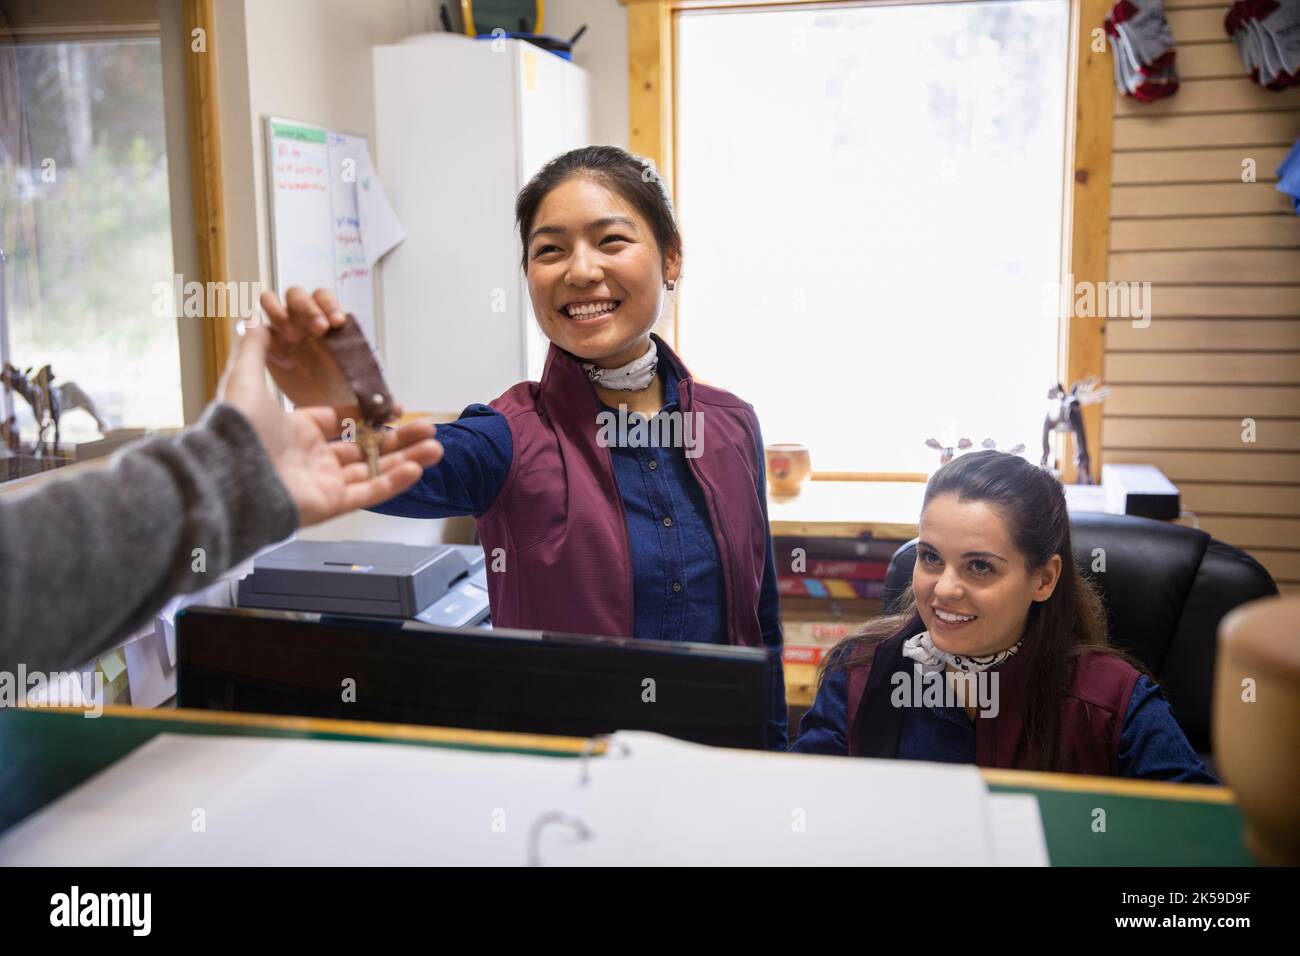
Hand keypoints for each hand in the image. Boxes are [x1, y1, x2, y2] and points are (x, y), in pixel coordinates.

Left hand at [218, 323, 441, 526]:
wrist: (228, 474)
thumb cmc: (236, 430)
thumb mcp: (243, 379)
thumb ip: (253, 352)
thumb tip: (256, 323)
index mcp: (296, 433)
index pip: (340, 423)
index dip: (368, 415)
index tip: (396, 409)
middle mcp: (311, 460)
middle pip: (365, 448)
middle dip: (400, 440)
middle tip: (429, 430)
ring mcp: (322, 484)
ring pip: (373, 470)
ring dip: (406, 459)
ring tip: (436, 448)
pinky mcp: (329, 505)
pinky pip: (367, 493)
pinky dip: (393, 482)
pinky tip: (418, 468)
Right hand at [257, 286, 403, 417]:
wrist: (301, 422)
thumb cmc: (329, 402)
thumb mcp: (351, 399)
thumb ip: (373, 398)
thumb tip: (398, 408)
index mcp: (326, 328)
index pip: (326, 301)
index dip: (330, 306)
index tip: (336, 323)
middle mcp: (302, 323)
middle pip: (300, 295)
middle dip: (309, 307)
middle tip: (319, 329)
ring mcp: (281, 328)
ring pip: (277, 299)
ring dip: (284, 312)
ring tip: (294, 337)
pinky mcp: (263, 340)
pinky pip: (255, 316)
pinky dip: (265, 324)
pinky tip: (278, 352)